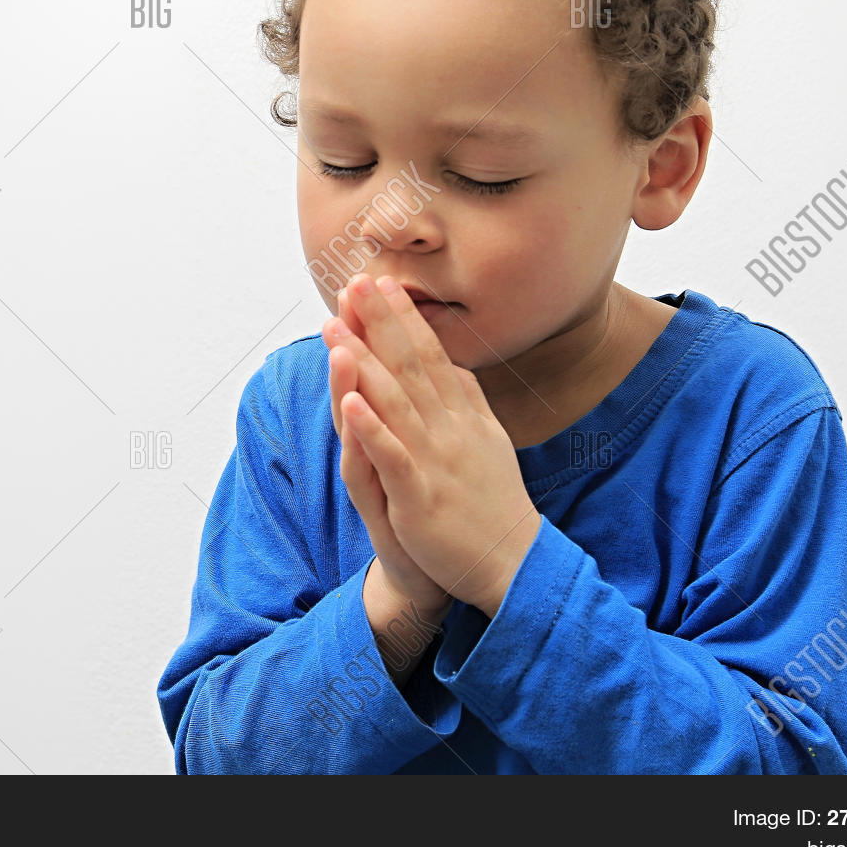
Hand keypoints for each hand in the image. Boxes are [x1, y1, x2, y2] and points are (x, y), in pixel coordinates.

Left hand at [328, 273, 541, 617]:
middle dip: (380, 322)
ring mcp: (436, 461)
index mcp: (464, 416)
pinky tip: (349, 401)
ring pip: (394, 403)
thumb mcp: (488, 442)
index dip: (404, 318)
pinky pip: (393, 457)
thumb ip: (468, 403)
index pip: (431, 356)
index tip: (384, 282)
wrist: (513, 564)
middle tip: (355, 281)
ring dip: (362, 362)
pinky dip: (372, 428)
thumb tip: (455, 365)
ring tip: (334, 327)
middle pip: (410, 367)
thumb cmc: (493, 504)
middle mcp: (450, 430)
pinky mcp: (421, 496)